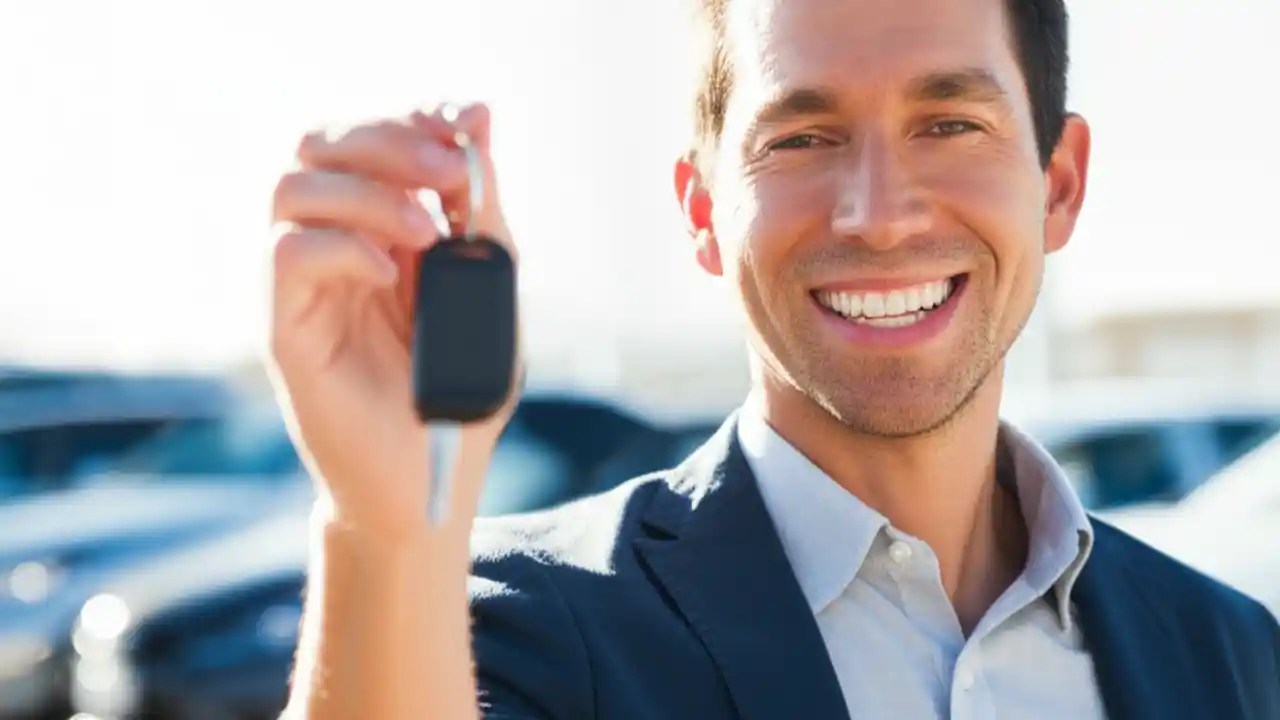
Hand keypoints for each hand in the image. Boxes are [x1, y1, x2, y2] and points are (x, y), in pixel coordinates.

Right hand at [268, 103, 519, 539]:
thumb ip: (479, 208)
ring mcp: (303, 287)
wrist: (429, 485)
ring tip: (423, 231)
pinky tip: (388, 275)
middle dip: (389, 141)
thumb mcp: (488, 286)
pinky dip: (342, 246)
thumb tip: (473, 114)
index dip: (410, 120)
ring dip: (366, 190)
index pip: (367, 139)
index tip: (463, 126)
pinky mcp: (284, 330)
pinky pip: (285, 254)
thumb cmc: (458, 391)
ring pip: (291, 187)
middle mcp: (330, 248)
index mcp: (375, 230)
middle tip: (448, 169)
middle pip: (320, 144)